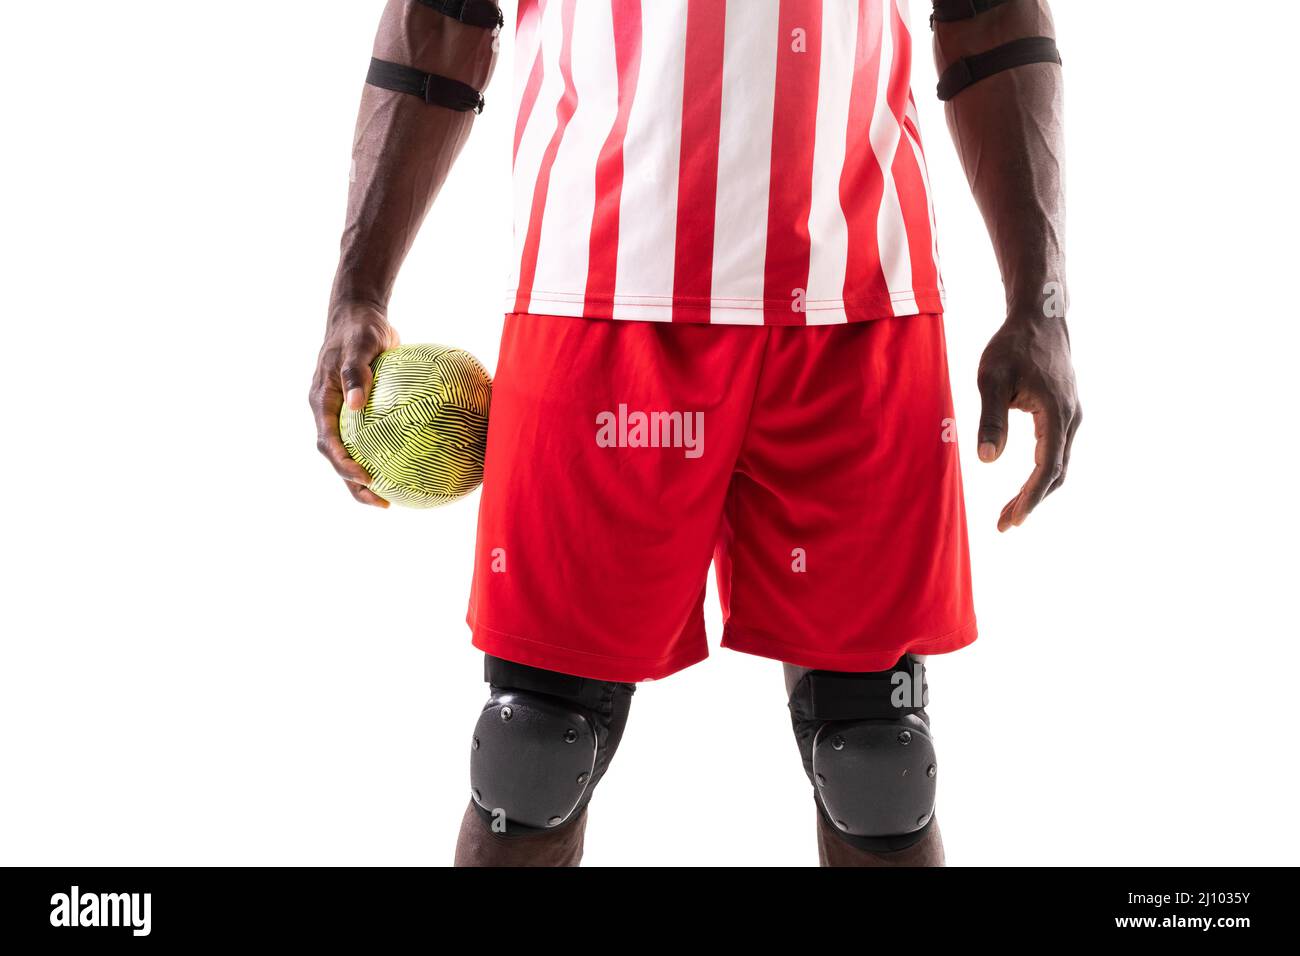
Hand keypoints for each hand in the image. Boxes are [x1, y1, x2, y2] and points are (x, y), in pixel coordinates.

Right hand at [309, 300, 399, 507]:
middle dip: (356, 485)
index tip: (364, 479)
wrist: (360, 316)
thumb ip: (355, 372)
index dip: (343, 466)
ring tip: (395, 497)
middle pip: (339, 459)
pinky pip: (374, 437)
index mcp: (323, 403)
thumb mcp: (360, 345)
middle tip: (383, 503)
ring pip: (355, 453)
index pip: (329, 443)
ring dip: (370, 477)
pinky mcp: (362, 412)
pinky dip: (388, 454)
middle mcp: (331, 413)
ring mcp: (345, 414)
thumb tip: (356, 404)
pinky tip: (414, 465)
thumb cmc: (359, 329)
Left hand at [976, 315, 1080, 531]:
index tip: (1012, 521)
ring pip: (1059, 464)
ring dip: (1037, 490)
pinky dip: (1043, 472)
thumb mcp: (991, 379)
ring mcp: (1072, 415)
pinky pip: (1057, 451)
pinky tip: (1025, 484)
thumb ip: (990, 419)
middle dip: (1031, 501)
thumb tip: (987, 461)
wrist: (1040, 318)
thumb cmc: (1012, 346)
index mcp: (1056, 414)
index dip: (1030, 498)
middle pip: (1056, 473)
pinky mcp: (1067, 411)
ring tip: (1009, 511)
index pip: (1047, 468)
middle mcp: (1071, 418)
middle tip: (1004, 524)